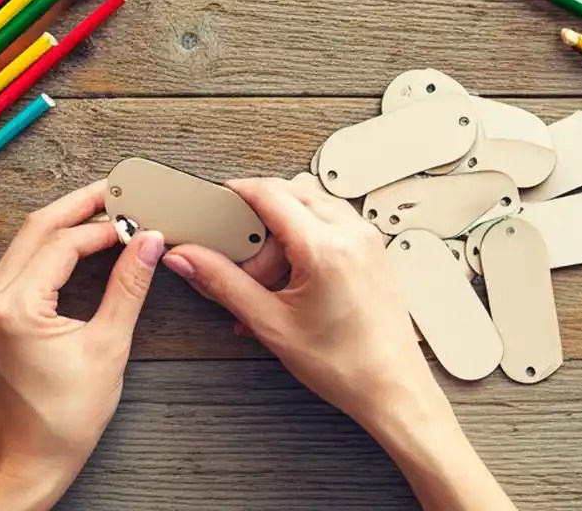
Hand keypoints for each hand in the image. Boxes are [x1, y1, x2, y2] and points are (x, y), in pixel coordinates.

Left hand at [0, 180, 164, 510]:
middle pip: (37, 229)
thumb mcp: (109, 346)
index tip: (140, 224)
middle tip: (119, 192)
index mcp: (15, 307)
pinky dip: (52, 247)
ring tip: (105, 213)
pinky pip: (20, 264)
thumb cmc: (65, 419)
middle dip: (80, 206)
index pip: (64, 243)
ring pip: (25, 242)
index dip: (106, 227)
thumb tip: (148, 243)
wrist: (31, 460)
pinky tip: (80, 244)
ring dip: (65, 224)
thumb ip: (129, 286)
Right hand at [162, 174, 515, 509]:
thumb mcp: (271, 323)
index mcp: (324, 247)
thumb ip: (222, 283)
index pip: (269, 193)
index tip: (217, 204)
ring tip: (273, 281)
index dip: (236, 193)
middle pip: (290, 193)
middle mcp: (352, 234)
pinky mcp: (374, 250)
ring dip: (283, 230)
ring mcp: (368, 240)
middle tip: (244, 262)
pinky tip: (295, 281)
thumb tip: (189, 258)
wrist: (391, 388)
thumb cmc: (346, 365)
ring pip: (312, 206)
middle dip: (259, 221)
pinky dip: (306, 239)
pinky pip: (333, 223)